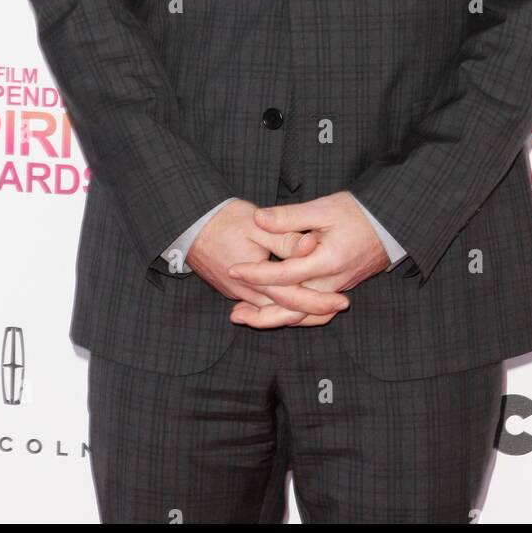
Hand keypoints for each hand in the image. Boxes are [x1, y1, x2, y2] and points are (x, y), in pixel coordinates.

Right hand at [185, 198, 349, 326]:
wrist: (188, 224)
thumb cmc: (223, 219)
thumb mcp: (257, 223)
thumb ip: (285, 237)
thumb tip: (312, 245)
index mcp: (253, 277)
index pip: (292, 297)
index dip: (319, 300)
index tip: (343, 300)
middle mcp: (245, 293)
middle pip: (285, 312)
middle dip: (314, 313)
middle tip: (340, 307)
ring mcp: (238, 295)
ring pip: (274, 312)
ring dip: (299, 312)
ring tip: (325, 308)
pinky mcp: (234, 291)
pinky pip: (262, 305)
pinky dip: (282, 307)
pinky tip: (297, 302)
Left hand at [226, 191, 390, 328]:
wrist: (392, 224)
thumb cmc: (359, 212)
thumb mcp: (324, 208)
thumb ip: (290, 216)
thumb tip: (259, 219)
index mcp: (328, 261)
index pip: (285, 274)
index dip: (256, 273)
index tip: (233, 268)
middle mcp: (333, 283)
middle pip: (293, 309)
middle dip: (261, 314)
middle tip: (234, 313)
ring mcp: (337, 290)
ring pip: (303, 316)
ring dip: (274, 319)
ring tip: (247, 317)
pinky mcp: (338, 290)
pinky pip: (312, 311)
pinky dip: (292, 315)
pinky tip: (275, 310)